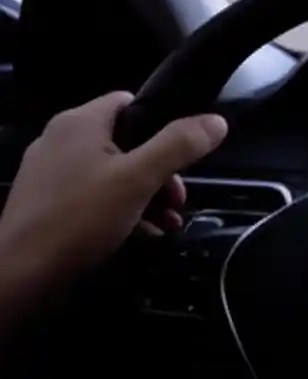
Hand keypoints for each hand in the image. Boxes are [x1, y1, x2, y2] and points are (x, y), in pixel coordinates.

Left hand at [0, 92, 226, 304]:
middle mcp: (60, 140)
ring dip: (146, 195)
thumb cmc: (79, 219)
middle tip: (179, 201)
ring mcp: (50, 173)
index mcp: (79, 123)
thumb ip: (178, 146)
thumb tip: (216, 121)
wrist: (19, 276)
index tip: (183, 156)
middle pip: (126, 142)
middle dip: (160, 172)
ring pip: (112, 172)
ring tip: (168, 223)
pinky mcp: (46, 203)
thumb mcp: (138, 179)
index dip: (162, 124)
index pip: (129, 103)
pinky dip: (121, 209)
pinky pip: (94, 195)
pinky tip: (142, 233)